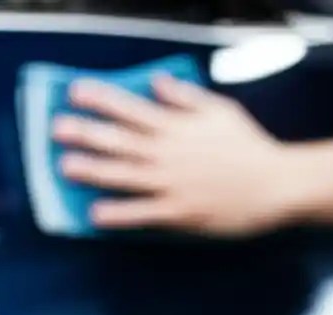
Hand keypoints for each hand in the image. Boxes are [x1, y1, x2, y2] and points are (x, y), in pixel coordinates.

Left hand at [54, 74, 294, 236]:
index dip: (101, 99)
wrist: (277, 185)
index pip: (131, 108)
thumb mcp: (221, 110)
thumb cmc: (250, 147)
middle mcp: (169, 153)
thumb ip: (186, 97)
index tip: (75, 92)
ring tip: (65, 166)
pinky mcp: (180, 213)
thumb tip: (156, 81)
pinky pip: (143, 213)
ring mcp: (172, 184)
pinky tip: (95, 214)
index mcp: (177, 127)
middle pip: (120, 140)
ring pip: (125, 175)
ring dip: (93, 170)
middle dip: (86, 132)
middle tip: (56, 128)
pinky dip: (119, 213)